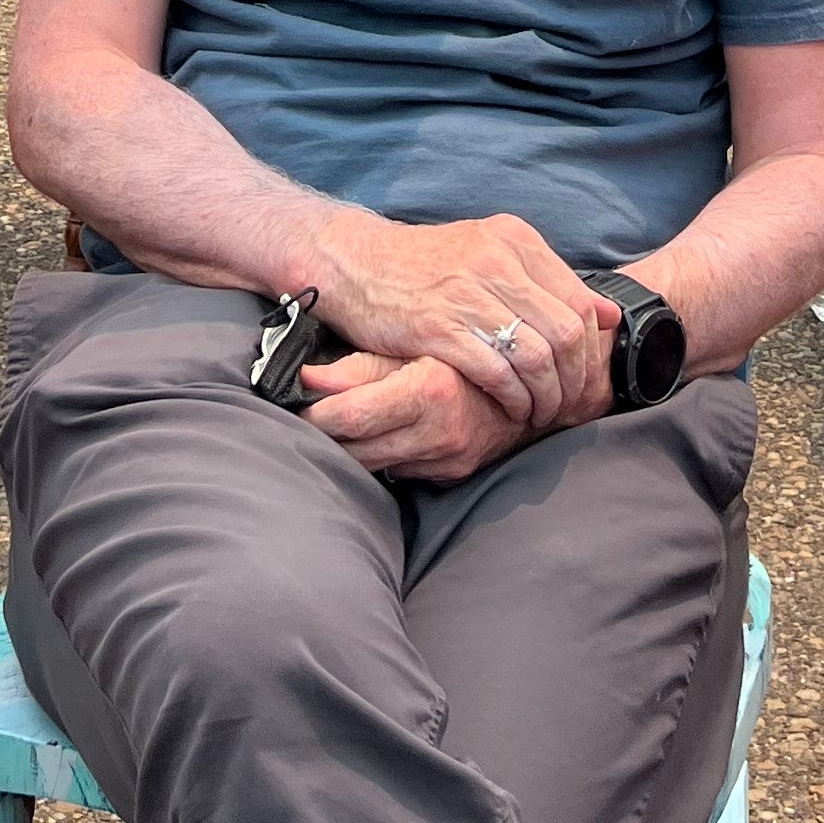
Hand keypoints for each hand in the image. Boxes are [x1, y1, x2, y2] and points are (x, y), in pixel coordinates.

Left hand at [298, 348, 525, 482]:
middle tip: (304, 417)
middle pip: (357, 450)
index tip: (295, 405)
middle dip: (327, 437)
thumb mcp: (414, 346)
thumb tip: (307, 377)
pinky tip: (377, 437)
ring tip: (337, 426)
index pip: (352, 417)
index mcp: (428, 391)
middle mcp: (439, 432)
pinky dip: (382, 457)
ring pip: (375, 467)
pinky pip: (399, 472)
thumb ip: (360, 367)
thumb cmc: (464, 353)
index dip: (316, 415)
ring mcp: (446, 460)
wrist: (528, 382)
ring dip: (351, 450)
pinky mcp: (450, 476)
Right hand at [310, 205, 615, 435]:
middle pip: (566, 333)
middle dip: (574, 380)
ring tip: (540, 413)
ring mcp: (467, 293)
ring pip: (536, 356)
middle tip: (567, 405)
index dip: (590, 348)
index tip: (584, 376)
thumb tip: (609, 313)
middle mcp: (497, 261)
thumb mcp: (491, 253)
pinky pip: (496, 372)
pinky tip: (511, 409)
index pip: (581, 300)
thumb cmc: (427, 265)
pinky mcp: (438, 327)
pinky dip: (513, 398)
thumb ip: (548, 280)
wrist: (356, 261)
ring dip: (546, 396)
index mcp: (515, 239)